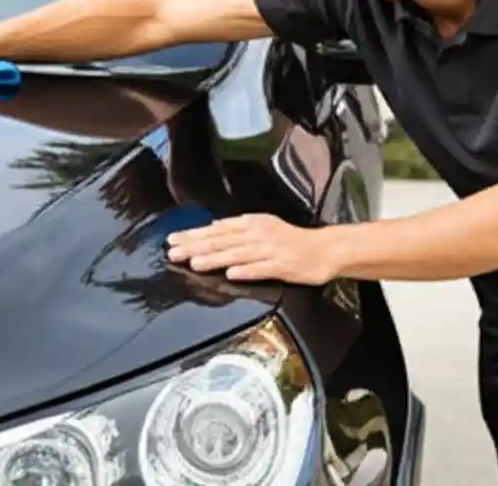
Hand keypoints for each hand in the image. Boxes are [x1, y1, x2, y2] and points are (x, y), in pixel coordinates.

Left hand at [166, 213, 339, 284]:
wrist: (325, 248)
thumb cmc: (290, 240)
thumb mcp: (261, 228)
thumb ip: (236, 231)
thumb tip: (210, 230)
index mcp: (250, 223)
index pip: (216, 228)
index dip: (193, 234)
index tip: (173, 239)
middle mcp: (257, 234)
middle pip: (221, 240)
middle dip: (195, 246)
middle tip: (173, 252)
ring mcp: (270, 250)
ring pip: (237, 254)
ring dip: (215, 258)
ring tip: (194, 262)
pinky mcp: (283, 266)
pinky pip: (262, 268)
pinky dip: (246, 271)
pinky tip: (231, 274)